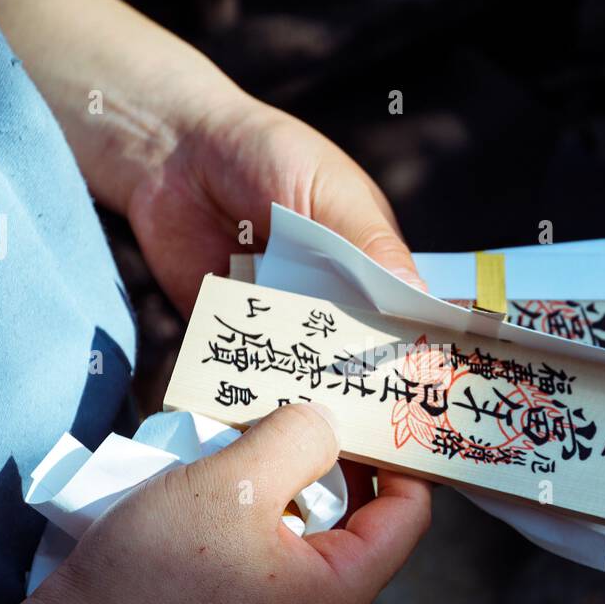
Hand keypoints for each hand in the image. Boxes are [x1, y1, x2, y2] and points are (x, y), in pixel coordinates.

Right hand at [30, 403, 430, 603]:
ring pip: (299, 536)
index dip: (398, 454)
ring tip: (241, 434)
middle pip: (353, 522)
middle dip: (326, 459)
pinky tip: (207, 482)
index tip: (372, 406)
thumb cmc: (154, 575)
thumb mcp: (235, 483)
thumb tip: (328, 424)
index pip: (408, 514)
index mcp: (339, 594)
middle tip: (296, 404)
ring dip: (277, 482)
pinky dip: (247, 515)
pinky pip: (261, 558)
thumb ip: (298, 439)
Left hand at [125, 87, 431, 519]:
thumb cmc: (263, 152)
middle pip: (361, 359)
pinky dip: (261, 397)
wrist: (170, 155)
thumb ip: (367, 242)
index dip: (420, 357)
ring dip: (318, 405)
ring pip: (309, 375)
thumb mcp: (326, 188)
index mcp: (371, 266)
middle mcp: (333, 302)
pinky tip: (273, 430)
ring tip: (337, 451)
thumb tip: (416, 295)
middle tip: (388, 444)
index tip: (434, 398)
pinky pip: (253, 374)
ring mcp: (284, 322)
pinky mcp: (235, 335)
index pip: (407, 320)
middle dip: (372, 397)